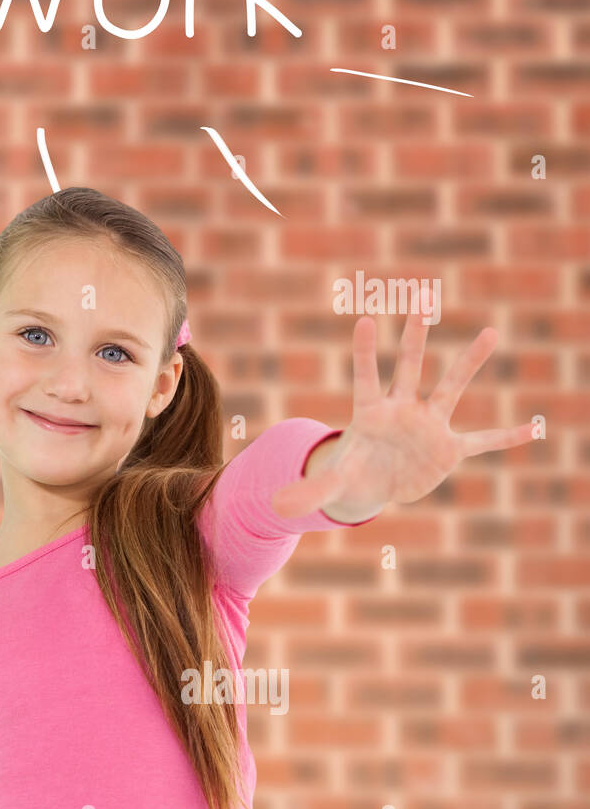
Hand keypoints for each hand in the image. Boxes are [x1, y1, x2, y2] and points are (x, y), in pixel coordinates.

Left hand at [271, 289, 536, 522]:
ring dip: (468, 362)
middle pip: (408, 368)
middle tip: (421, 302)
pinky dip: (505, 437)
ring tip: (489, 332)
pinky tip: (532, 429)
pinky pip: (481, 442)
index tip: (366, 319)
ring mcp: (428, 426)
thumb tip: (276, 506)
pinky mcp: (448, 449)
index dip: (365, 352)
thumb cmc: (353, 473)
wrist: (376, 484)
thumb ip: (310, 491)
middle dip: (414, 339)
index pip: (365, 376)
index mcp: (369, 414)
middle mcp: (401, 411)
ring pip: (449, 388)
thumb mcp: (331, 485)